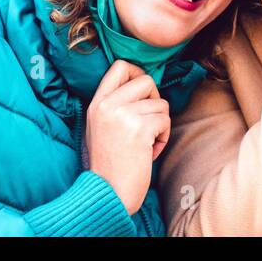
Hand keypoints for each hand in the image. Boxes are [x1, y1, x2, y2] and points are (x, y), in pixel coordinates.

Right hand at [86, 59, 170, 213]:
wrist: (107, 194)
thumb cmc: (110, 163)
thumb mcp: (101, 127)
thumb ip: (116, 104)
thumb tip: (145, 83)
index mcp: (96, 103)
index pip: (120, 66)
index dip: (138, 74)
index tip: (143, 93)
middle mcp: (107, 105)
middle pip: (147, 80)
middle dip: (155, 100)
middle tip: (148, 122)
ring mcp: (122, 115)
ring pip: (160, 103)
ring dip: (159, 124)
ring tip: (144, 143)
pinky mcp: (139, 129)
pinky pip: (165, 121)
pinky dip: (163, 137)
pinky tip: (149, 152)